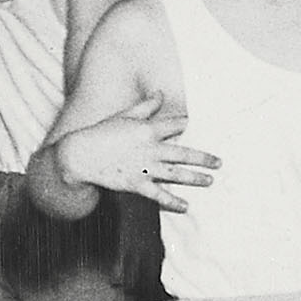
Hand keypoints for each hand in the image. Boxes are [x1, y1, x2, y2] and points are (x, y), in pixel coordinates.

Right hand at [50, 90, 218, 210]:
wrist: (81, 155)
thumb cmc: (102, 133)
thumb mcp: (124, 115)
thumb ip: (146, 106)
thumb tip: (161, 93)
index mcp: (148, 129)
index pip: (176, 125)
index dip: (185, 124)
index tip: (192, 125)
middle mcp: (150, 149)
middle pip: (184, 153)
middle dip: (203, 158)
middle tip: (219, 162)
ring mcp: (144, 168)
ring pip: (176, 175)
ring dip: (195, 178)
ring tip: (210, 181)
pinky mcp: (136, 184)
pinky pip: (158, 195)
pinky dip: (173, 202)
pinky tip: (186, 207)